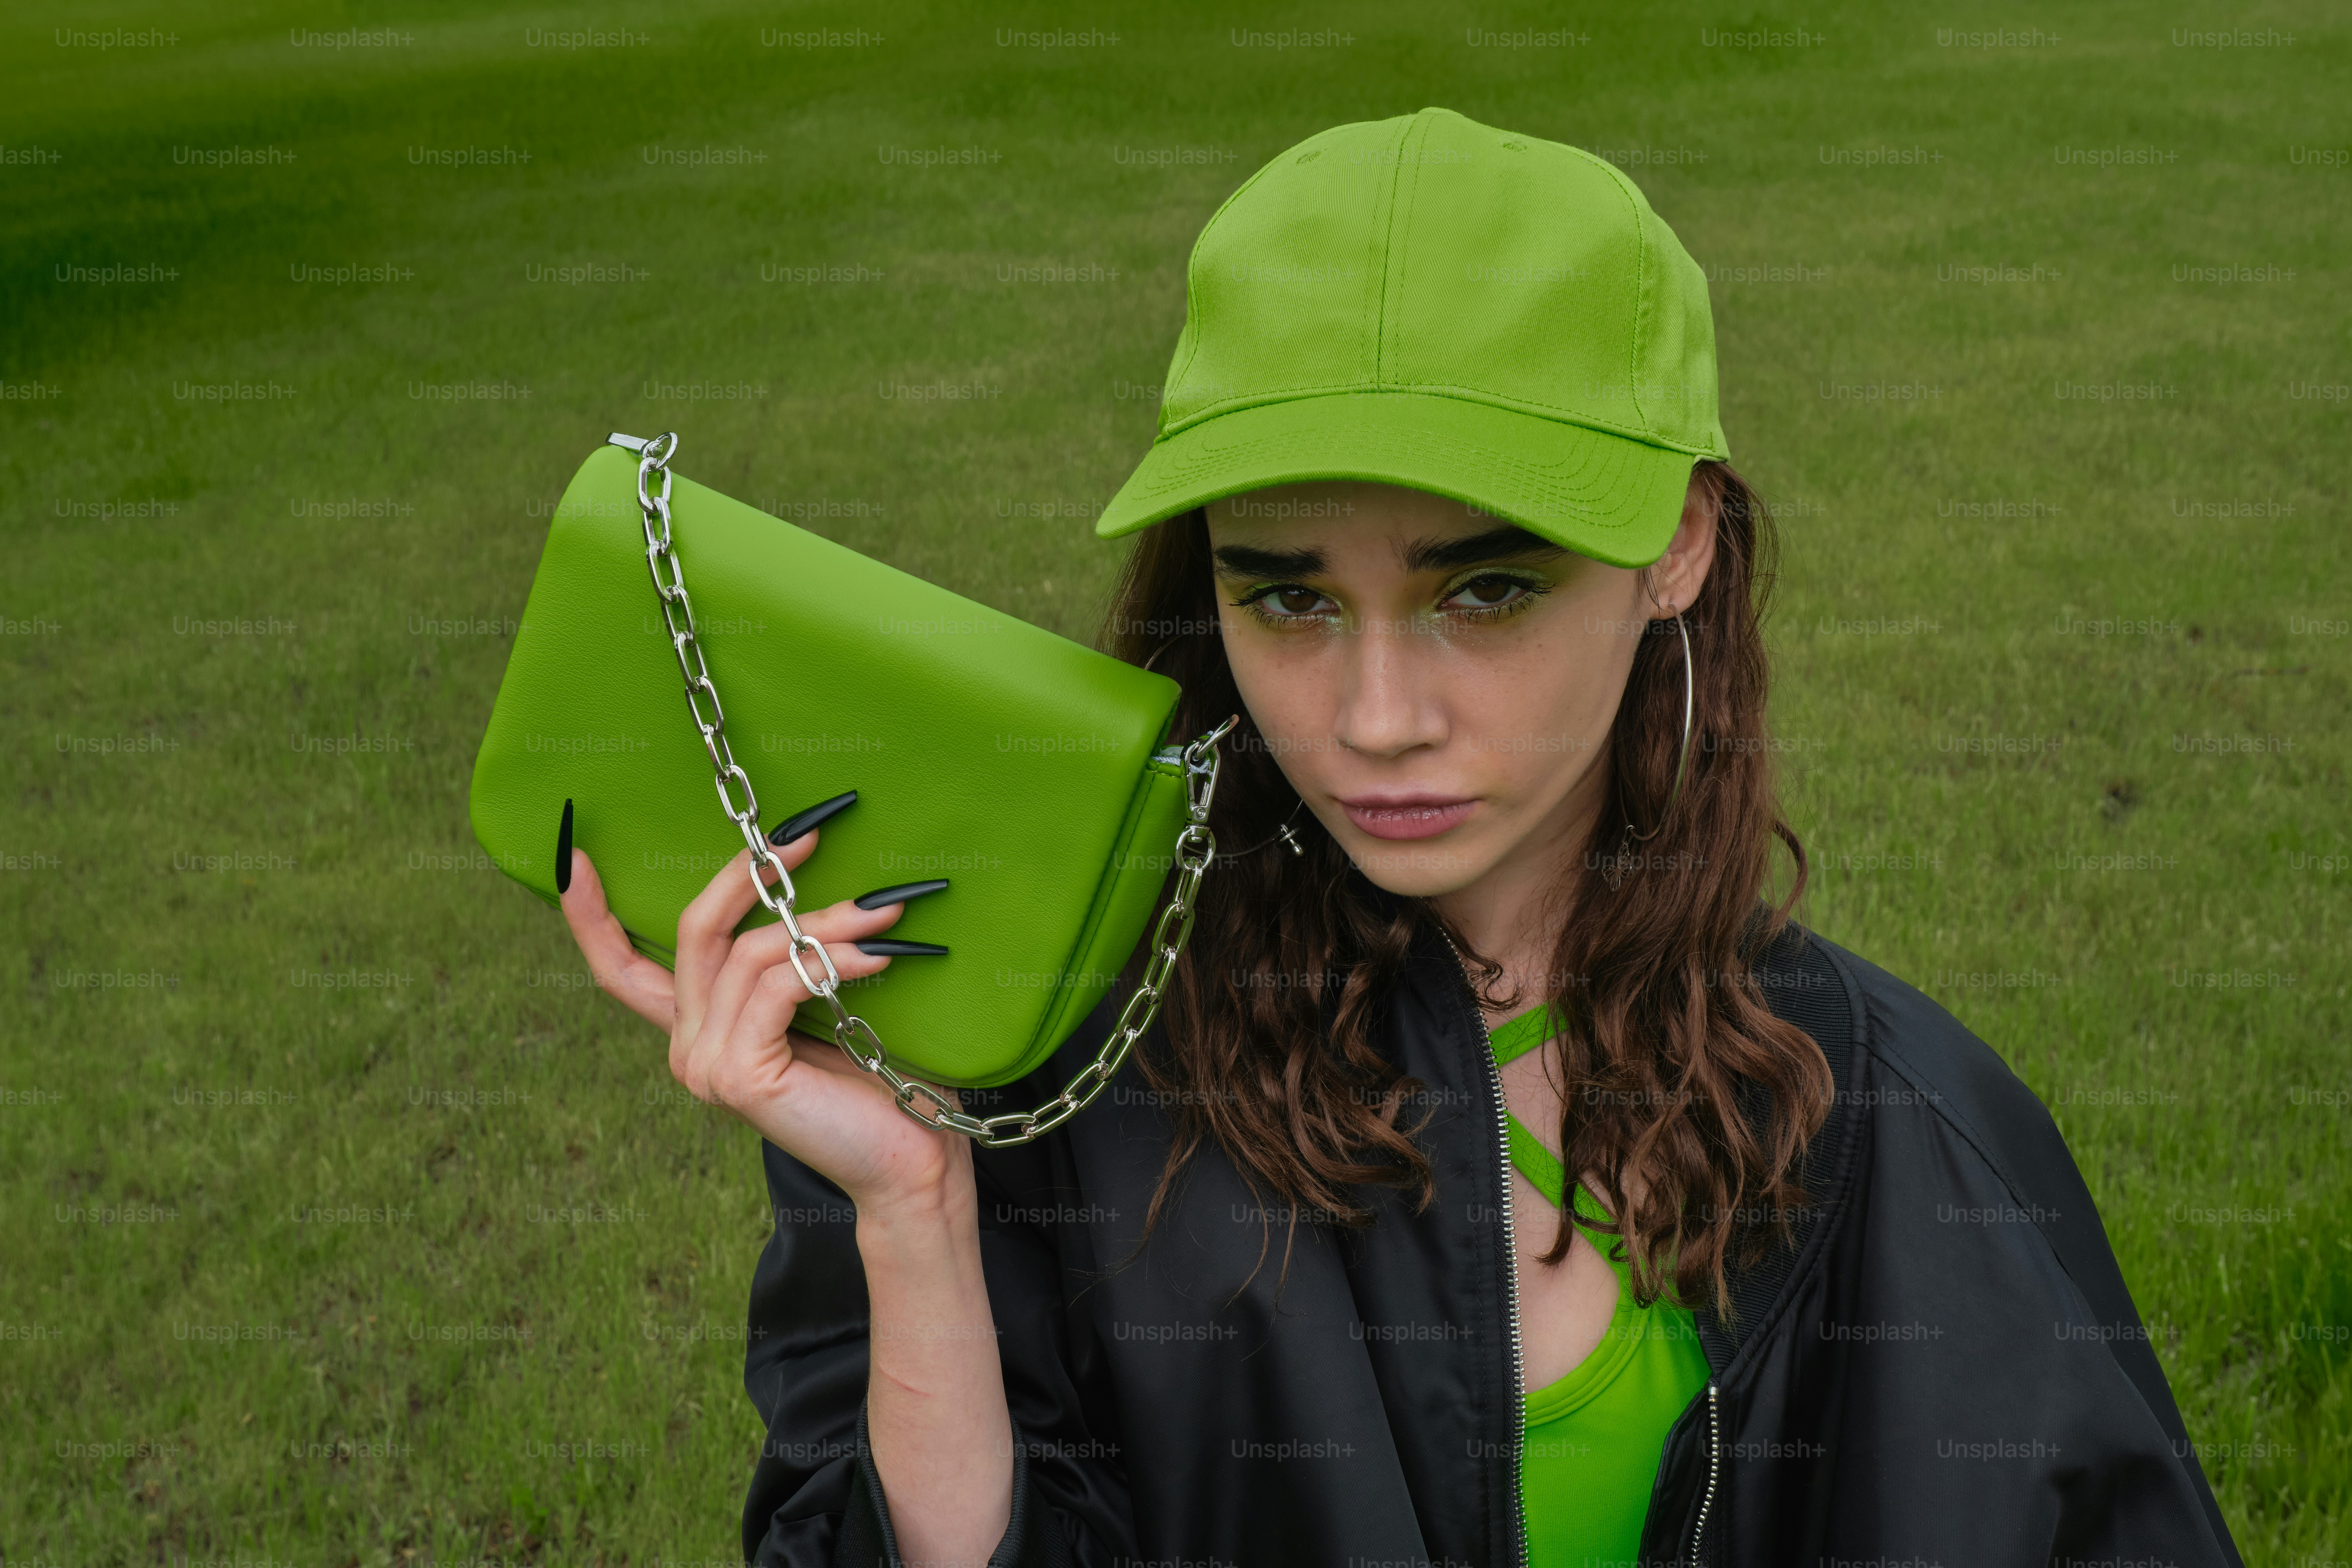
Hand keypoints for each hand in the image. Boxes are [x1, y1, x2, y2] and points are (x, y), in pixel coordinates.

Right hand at [558, 829, 970, 1213]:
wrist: (906, 1157)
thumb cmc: (871, 1076)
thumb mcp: (814, 1005)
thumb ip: (785, 961)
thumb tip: (795, 875)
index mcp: (696, 1029)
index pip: (623, 971)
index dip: (591, 916)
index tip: (575, 856)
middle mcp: (687, 1049)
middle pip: (695, 933)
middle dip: (746, 876)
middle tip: (803, 837)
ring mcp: (706, 1066)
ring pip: (749, 952)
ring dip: (821, 922)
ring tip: (881, 913)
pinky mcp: (739, 1076)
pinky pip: (776, 986)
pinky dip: (828, 961)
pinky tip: (877, 957)